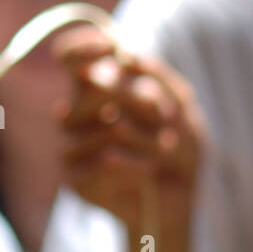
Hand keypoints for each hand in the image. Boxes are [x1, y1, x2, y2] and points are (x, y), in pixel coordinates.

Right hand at [53, 27, 205, 229]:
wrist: (174, 204)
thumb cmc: (177, 151)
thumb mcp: (181, 108)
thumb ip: (158, 78)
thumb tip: (127, 57)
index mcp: (97, 89)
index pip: (72, 57)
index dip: (84, 47)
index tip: (111, 47)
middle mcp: (77, 115)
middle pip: (86, 87)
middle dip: (129, 94)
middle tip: (163, 110)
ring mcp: (71, 147)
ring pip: (94, 125)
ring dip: (141, 136)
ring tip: (168, 147)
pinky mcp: (74, 180)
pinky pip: (99, 162)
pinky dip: (133, 166)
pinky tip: (150, 171)